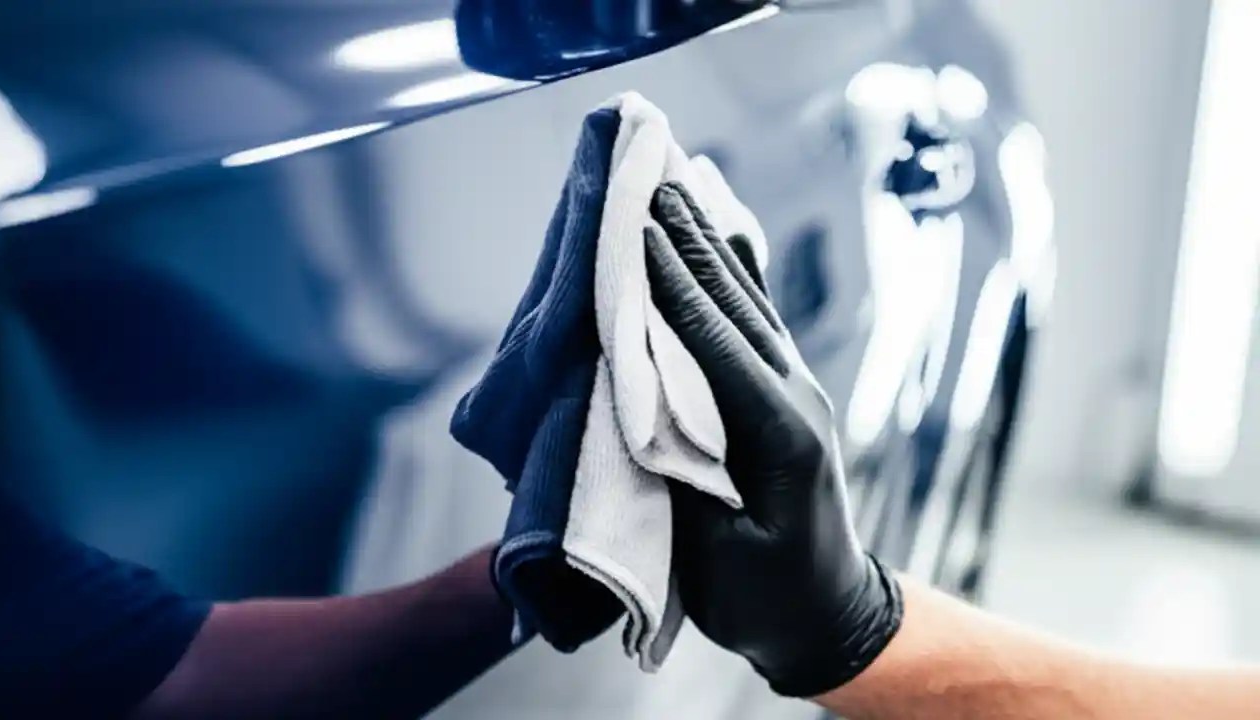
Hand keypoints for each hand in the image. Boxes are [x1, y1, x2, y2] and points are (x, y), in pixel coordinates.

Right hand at [645, 182, 902, 696]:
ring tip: (675, 184)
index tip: (636, 223)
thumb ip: (677, 476)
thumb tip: (637, 405)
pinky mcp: (785, 394)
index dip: (670, 282)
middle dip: (688, 237)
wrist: (827, 617)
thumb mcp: (712, 555)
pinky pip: (753, 319)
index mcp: (779, 433)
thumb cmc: (764, 598)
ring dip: (708, 241)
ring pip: (748, 300)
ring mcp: (796, 390)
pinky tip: (716, 235)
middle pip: (734, 302)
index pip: (713, 341)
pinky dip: (728, 272)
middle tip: (649, 175)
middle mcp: (794, 395)